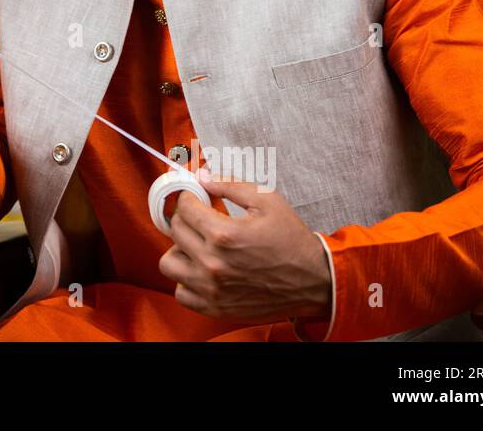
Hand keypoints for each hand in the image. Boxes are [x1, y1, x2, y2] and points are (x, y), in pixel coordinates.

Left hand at [157, 172, 332, 323]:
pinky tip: (201, 269)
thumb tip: (201, 176)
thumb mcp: (266, 200)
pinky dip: (186, 279)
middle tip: (200, 217)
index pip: (183, 207)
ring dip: (179, 249)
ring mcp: (212, 289)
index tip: (197, 197)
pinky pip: (181, 292)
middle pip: (175, 231)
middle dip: (185, 218)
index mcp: (224, 235)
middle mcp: (213, 263)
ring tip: (197, 244)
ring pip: (169, 262)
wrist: (313, 280)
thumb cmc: (291, 239)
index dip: (189, 197)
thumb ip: (229, 184)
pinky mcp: (215, 307)